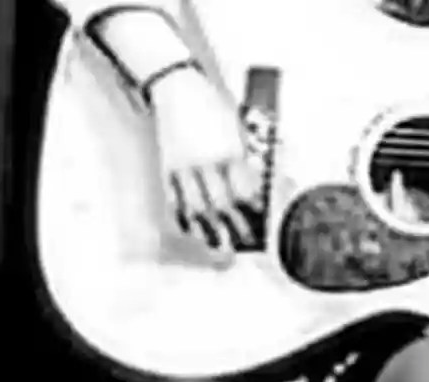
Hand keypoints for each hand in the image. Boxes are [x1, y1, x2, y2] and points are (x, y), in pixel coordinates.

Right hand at [148, 68, 263, 258]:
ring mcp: (183, 167)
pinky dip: (184, 218)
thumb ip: (247, 159)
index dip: (254, 211)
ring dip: (209, 231)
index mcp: (229, 151)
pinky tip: (193, 230)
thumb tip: (260, 188)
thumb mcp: (238, 130)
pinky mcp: (167, 168)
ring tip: (219, 245)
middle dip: (236, 227)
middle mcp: (206, 162)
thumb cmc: (213, 108)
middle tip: (246, 241)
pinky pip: (174, 200)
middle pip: (223, 205)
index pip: (245, 192)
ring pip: (197, 208)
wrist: (177, 89)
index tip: (262, 223)